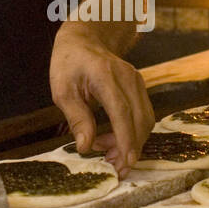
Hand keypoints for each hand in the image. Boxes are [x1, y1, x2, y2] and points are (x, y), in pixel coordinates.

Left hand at [49, 26, 153, 177]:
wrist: (84, 40)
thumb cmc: (69, 64)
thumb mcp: (62, 91)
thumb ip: (76, 118)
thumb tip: (86, 147)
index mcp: (105, 76)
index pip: (121, 112)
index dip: (125, 139)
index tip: (125, 162)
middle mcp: (128, 77)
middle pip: (139, 119)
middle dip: (131, 148)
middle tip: (112, 167)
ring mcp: (137, 81)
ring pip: (146, 120)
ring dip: (132, 142)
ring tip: (107, 152)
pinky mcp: (140, 87)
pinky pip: (144, 115)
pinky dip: (133, 132)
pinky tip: (113, 139)